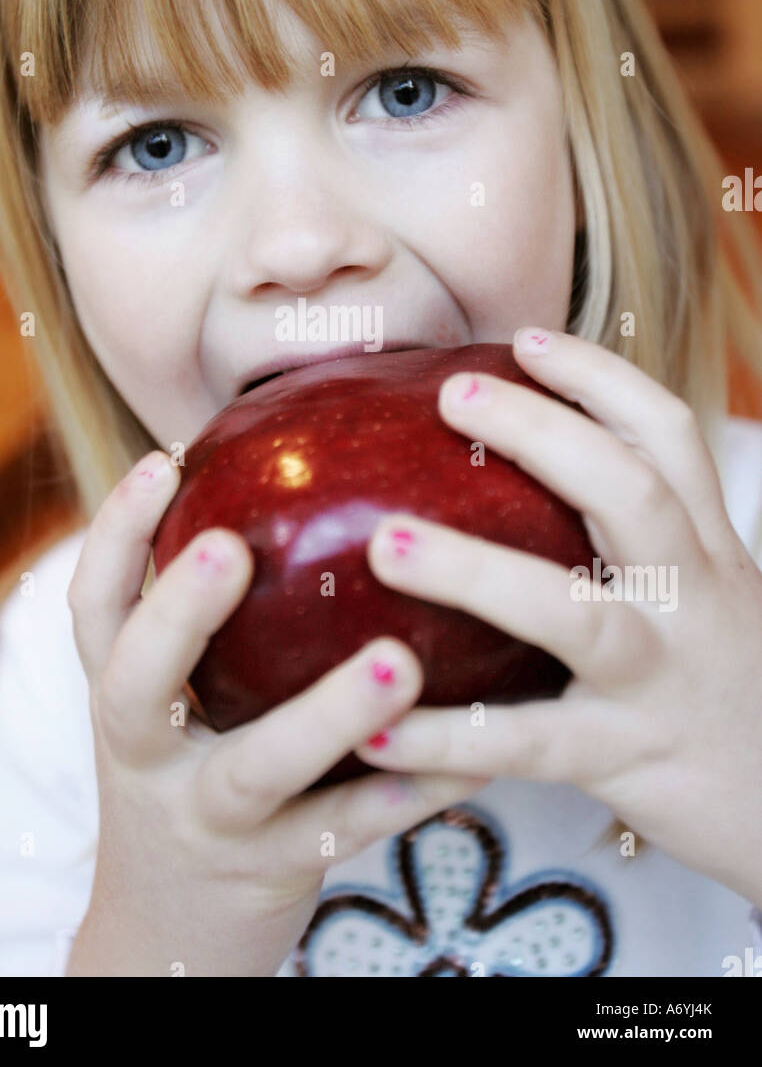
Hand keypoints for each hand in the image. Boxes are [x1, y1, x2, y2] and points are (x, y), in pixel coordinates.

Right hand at [65, 450, 482, 976]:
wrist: (168, 936)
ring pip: (257, 768)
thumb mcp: (173, 705)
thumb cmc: (191, 776)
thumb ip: (211, 623)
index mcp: (123, 696)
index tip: (164, 461)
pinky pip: (349, 826)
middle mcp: (145, 755)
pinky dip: (410, 787)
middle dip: (178, 613)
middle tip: (233, 549)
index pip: (94, 607)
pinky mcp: (272, 871)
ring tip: (399, 660)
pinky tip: (475, 751)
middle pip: (138, 681)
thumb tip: (297, 485)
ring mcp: (205, 819)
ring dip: (328, 711)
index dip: (116, 534)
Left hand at [356, 326, 761, 907]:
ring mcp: (661, 679)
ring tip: (385, 541)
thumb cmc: (723, 688)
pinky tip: (375, 728)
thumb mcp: (703, 598)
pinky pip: (528, 745)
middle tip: (452, 394)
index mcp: (706, 549)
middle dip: (542, 433)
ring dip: (473, 572)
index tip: (527, 339)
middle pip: (628, 492)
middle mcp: (693, 599)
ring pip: (573, 614)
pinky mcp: (626, 759)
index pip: (666, 436)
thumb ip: (636, 546)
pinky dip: (448, 737)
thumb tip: (514, 487)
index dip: (599, 378)